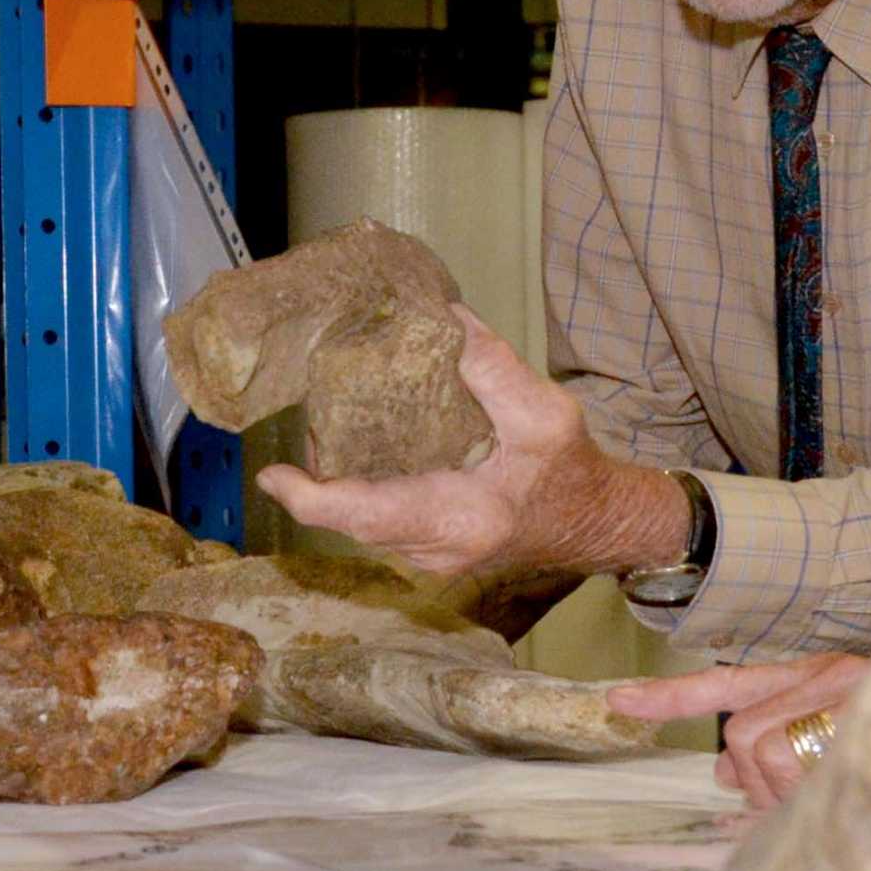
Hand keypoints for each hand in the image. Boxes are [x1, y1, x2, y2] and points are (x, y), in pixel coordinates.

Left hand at [255, 308, 683, 577]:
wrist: (597, 523)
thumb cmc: (572, 473)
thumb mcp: (544, 412)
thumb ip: (491, 366)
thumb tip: (440, 313)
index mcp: (459, 518)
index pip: (363, 515)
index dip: (309, 496)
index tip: (273, 472)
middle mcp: (434, 549)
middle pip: (351, 516)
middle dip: (319, 474)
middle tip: (311, 417)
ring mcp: (429, 557)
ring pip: (361, 522)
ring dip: (340, 483)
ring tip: (331, 426)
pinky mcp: (429, 552)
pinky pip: (379, 523)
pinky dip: (364, 491)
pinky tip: (367, 452)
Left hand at [610, 653, 870, 809]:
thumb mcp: (831, 739)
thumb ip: (775, 748)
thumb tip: (722, 771)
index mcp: (813, 676)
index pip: (726, 683)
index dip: (670, 696)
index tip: (616, 704)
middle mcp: (826, 677)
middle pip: (744, 735)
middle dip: (759, 778)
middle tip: (800, 794)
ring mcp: (847, 698)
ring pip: (768, 754)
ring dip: (789, 791)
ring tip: (834, 792)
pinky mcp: (865, 722)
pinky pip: (800, 770)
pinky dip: (804, 795)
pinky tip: (833, 796)